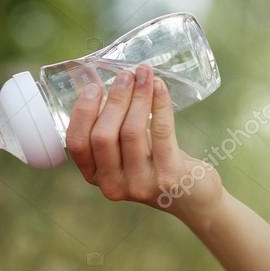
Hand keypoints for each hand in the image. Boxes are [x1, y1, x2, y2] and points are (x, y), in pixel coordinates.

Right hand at [66, 64, 223, 224]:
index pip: (78, 144)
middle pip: (103, 136)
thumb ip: (112, 128)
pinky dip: (159, 103)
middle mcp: (113, 185)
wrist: (191, 196)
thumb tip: (110, 81)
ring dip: (138, 97)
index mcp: (96, 176)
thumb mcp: (125, 154)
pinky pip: (161, 132)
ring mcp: (141, 184)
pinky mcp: (168, 176)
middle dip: (114, 99)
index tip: (95, 87)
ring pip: (132, 132)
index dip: (83, 112)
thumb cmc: (154, 165)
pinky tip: (159, 86)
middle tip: (125, 75)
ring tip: (144, 74)